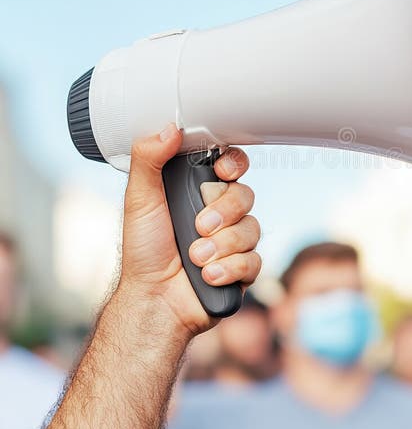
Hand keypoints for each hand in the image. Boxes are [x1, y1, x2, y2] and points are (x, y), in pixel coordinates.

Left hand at [120, 124, 260, 336]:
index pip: (230, 165)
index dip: (233, 165)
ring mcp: (234, 241)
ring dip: (223, 246)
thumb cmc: (144, 252)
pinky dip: (231, 269)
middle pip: (246, 195)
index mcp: (197, 190)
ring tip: (196, 259)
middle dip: (224, 213)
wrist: (154, 301)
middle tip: (199, 227)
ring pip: (252, 229)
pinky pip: (255, 261)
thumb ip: (149, 160)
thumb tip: (169, 128)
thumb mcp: (139, 200)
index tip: (222, 172)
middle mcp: (220, 213)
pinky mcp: (243, 269)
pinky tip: (209, 276)